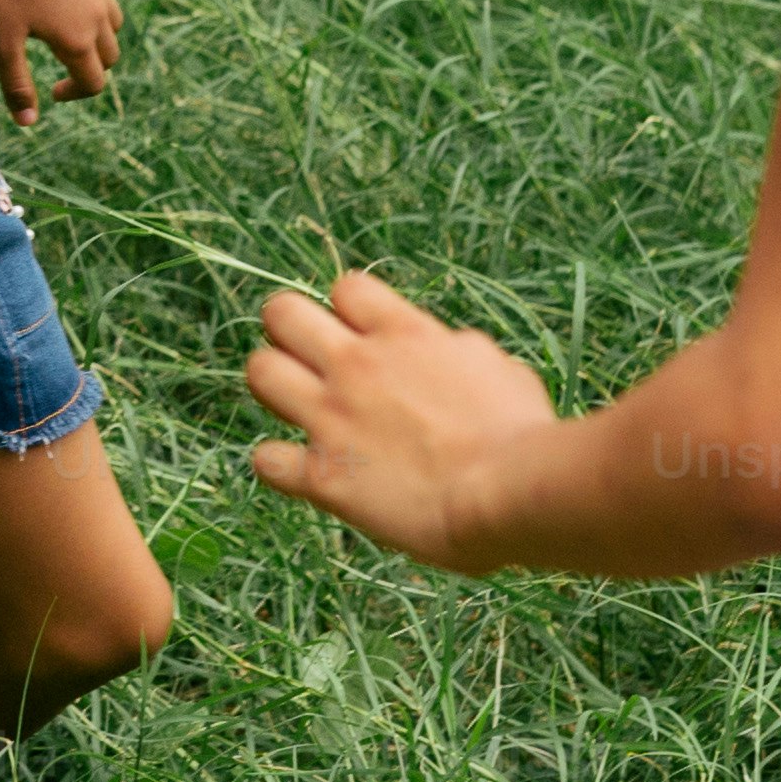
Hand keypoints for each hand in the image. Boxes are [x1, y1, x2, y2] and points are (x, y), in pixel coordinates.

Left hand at [0, 0, 118, 128]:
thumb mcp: (2, 41)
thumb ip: (17, 84)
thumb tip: (28, 122)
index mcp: (78, 41)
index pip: (93, 83)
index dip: (75, 95)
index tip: (53, 92)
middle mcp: (98, 15)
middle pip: (109, 56)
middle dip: (91, 69)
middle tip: (63, 69)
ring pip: (113, 22)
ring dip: (99, 38)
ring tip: (69, 35)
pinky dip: (92, 2)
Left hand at [242, 269, 560, 572]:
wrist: (506, 494)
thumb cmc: (521, 433)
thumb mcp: (498, 368)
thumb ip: (457, 353)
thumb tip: (448, 349)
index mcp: (403, 332)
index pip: (346, 288)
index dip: (348, 311)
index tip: (364, 336)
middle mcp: (356, 365)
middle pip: (282, 312)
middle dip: (289, 330)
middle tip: (311, 360)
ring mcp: (331, 418)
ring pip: (260, 371)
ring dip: (273, 385)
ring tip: (296, 406)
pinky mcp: (322, 475)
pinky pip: (266, 460)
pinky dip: (278, 464)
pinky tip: (304, 472)